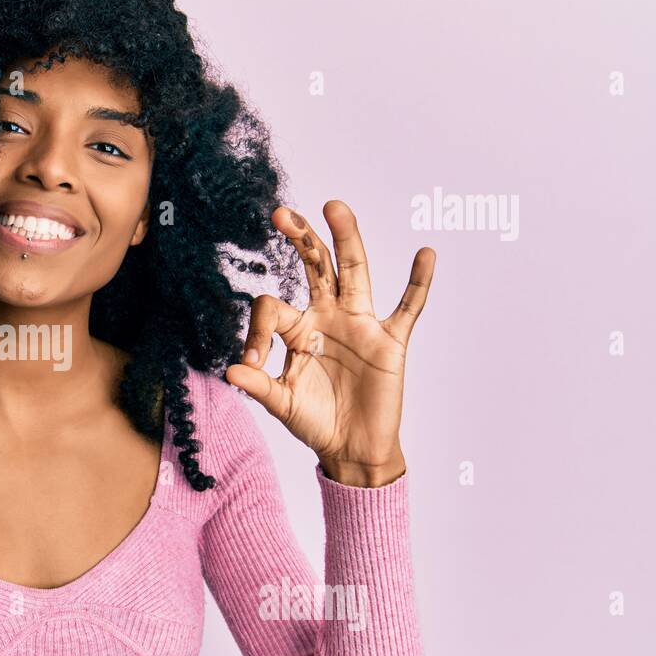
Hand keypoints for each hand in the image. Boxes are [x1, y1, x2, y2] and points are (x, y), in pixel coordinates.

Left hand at [224, 201, 434, 486]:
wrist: (352, 448)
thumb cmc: (314, 422)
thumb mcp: (281, 404)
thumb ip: (259, 385)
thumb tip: (229, 371)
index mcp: (296, 328)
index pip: (271, 308)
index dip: (256, 331)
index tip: (251, 362)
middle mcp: (327, 316)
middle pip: (314, 267)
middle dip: (300, 240)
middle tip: (281, 213)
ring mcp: (360, 324)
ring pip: (354, 272)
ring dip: (346, 239)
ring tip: (334, 207)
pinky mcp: (390, 341)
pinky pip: (408, 307)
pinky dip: (419, 283)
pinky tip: (425, 254)